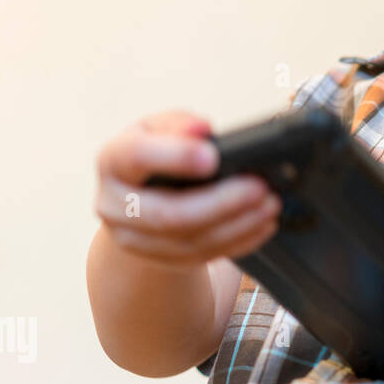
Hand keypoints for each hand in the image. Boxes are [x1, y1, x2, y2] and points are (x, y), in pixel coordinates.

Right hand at [93, 109, 283, 267]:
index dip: (176, 157)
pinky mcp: (159, 259)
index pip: (137, 157)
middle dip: (220, 203)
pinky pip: (202, 256)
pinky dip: (238, 241)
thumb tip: (200, 129)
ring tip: (269, 206)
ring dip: (237, 226)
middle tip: (260, 188)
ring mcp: (133, 239)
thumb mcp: (161, 128)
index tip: (213, 157)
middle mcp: (114, 205)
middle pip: (168, 214)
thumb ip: (179, 124)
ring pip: (188, 241)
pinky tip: (262, 226)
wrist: (137, 198)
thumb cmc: (156, 152)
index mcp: (114, 161)